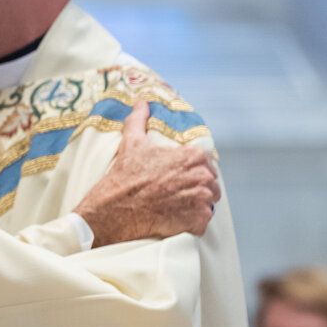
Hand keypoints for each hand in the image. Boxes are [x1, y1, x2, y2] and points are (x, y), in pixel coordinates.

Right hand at [73, 101, 222, 246]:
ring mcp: (202, 200)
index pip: (205, 163)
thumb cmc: (126, 177)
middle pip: (210, 183)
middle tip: (175, 193)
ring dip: (196, 205)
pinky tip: (175, 220)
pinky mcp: (199, 221)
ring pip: (209, 202)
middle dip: (196, 188)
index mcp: (193, 156)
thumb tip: (141, 103)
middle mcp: (202, 176)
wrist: (116, 210)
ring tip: (176, 207)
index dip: (191, 171)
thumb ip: (139, 120)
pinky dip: (192, 223)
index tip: (177, 178)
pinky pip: (202, 222)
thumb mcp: (132, 143)